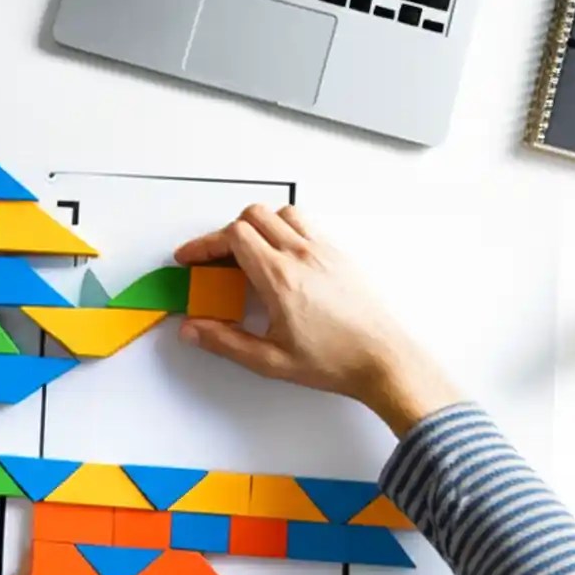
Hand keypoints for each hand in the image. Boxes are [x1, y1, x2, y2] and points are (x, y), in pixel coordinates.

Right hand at [175, 204, 461, 436]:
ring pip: (281, 213)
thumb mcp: (270, 360)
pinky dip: (284, 230)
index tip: (191, 258)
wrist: (383, 359)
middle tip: (215, 259)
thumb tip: (193, 329)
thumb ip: (226, 341)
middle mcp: (301, 255)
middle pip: (253, 216)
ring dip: (258, 226)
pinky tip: (281, 258)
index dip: (204, 244)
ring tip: (248, 254)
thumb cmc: (335, 360)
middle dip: (225, 234)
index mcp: (280, 277)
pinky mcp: (339, 255)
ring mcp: (323, 251)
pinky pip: (305, 225)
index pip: (233, 237)